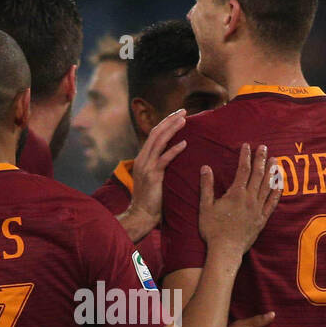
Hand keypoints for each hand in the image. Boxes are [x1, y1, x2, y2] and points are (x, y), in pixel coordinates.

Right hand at [122, 109, 187, 232]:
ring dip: (172, 129)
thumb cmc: (150, 199)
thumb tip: (171, 156)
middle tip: (184, 111)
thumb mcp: (153, 178)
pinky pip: (164, 159)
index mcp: (142, 157)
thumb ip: (159, 165)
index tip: (178, 114)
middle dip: (170, 120)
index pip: (154, 134)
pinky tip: (184, 143)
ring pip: (159, 142)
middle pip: (156, 133)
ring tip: (184, 120)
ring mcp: (146, 167)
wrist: (141, 215)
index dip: (166, 122)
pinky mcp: (152, 176)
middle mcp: (142, 159)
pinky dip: (174, 150)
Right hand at [198, 143, 279, 254]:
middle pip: (258, 174)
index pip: (243, 169)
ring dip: (271, 172)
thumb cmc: (213, 229)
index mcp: (236, 193)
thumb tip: (205, 168)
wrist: (225, 250)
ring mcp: (258, 209)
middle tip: (264, 147)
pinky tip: (280, 184)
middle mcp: (250, 198)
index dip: (245, 156)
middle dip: (261, 159)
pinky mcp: (262, 219)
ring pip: (267, 186)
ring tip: (276, 160)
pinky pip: (272, 203)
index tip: (247, 146)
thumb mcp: (205, 206)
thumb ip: (207, 186)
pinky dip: (277, 192)